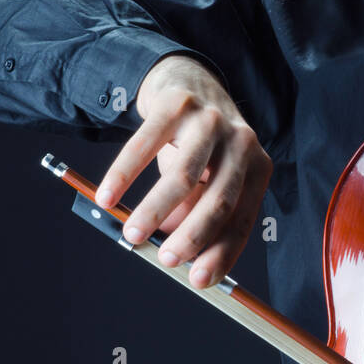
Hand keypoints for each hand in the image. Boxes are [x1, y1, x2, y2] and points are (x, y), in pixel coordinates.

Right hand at [95, 54, 272, 286]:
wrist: (186, 82)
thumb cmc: (199, 145)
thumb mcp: (207, 179)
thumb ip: (196, 213)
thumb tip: (173, 254)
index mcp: (257, 167)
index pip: (243, 219)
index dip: (222, 252)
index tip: (198, 281)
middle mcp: (242, 142)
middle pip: (220, 199)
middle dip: (193, 236)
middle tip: (166, 261)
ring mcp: (211, 120)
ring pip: (184, 175)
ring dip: (155, 210)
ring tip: (131, 234)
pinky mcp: (176, 104)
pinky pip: (145, 144)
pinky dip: (123, 175)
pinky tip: (106, 197)